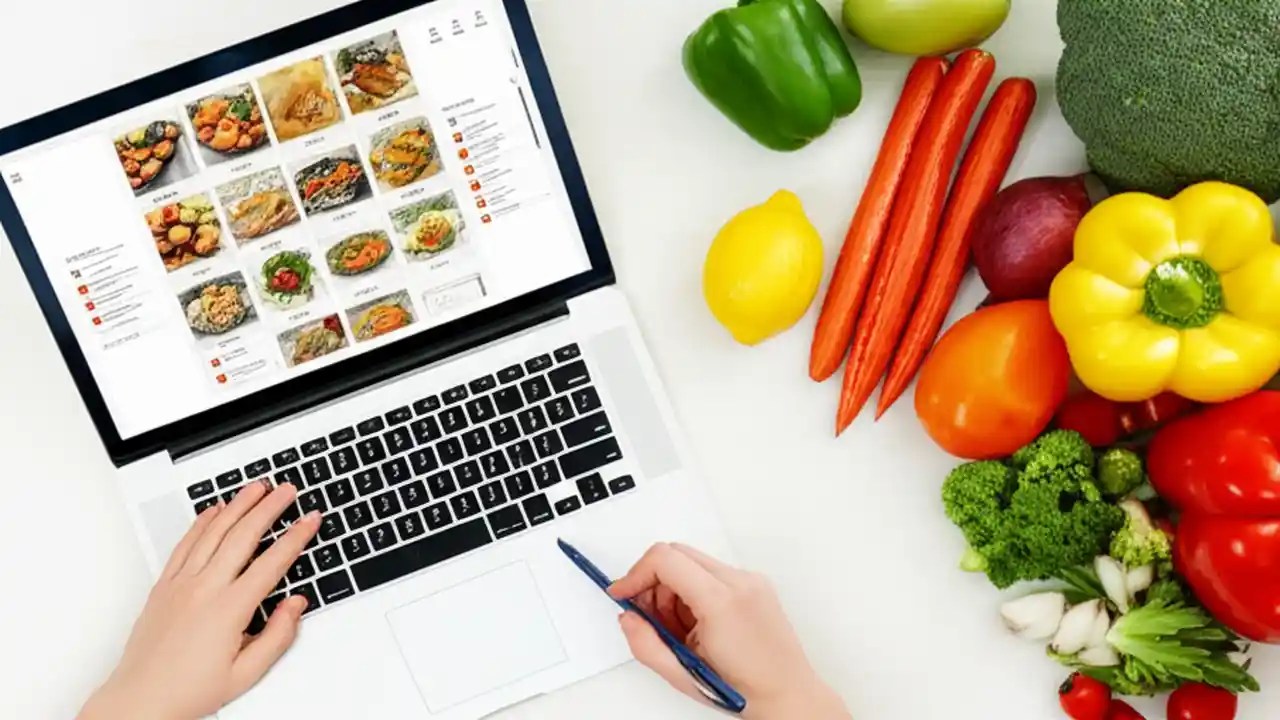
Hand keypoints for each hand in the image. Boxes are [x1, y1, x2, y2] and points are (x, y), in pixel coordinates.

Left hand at [79, 481, 320, 719]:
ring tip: (256, 488)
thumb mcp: (246, 674)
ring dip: (237, 506)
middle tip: (287, 491)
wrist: (140, 701)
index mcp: (229, 610)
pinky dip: (202, 522)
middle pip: (243, 535)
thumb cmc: (188, 692)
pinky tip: (214, 510)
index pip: (271, 562)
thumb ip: (277, 636)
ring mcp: (181, 584)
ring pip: (213, 532)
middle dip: (269, 508)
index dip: (295, 537)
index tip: (310, 520)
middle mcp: (204, 590)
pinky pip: (185, 544)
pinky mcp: (164, 586)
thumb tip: (295, 605)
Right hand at [609, 543, 849, 719]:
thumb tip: (629, 618)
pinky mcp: (755, 584)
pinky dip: (694, 592)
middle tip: (648, 616)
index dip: (635, 573)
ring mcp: (751, 580)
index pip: (665, 559)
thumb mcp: (682, 674)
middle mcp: (740, 582)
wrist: (788, 695)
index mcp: (721, 601)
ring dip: (673, 589)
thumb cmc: (746, 689)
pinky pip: (711, 573)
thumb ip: (645, 644)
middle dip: (652, 582)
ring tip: (680, 630)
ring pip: (692, 563)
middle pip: (676, 554)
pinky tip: (698, 624)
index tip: (622, 592)